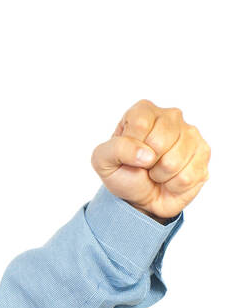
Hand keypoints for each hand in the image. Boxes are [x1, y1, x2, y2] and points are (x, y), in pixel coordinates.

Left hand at [91, 99, 208, 222]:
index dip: (132, 146)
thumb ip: (116, 149)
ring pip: (173, 161)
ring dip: (159, 175)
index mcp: (144, 111)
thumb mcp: (103, 160)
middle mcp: (171, 116)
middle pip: (160, 141)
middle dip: (146, 162)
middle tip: (144, 164)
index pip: (140, 124)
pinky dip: (173, 185)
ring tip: (156, 171)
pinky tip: (170, 178)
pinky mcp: (203, 153)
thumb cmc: (123, 172)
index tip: (129, 153)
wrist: (141, 196)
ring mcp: (191, 134)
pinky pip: (186, 176)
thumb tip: (146, 154)